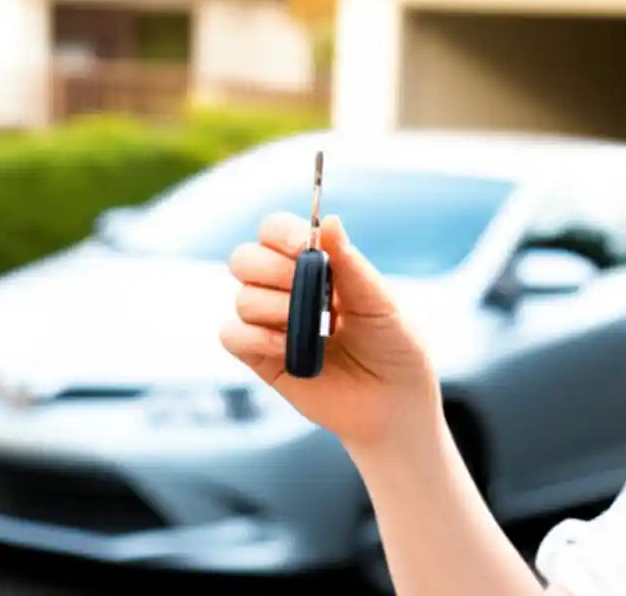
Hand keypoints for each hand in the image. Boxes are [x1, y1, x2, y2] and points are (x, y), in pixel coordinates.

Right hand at [220, 212, 441, 453]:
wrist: (393, 404)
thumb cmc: (394, 346)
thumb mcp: (380, 302)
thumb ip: (351, 264)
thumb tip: (329, 221)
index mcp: (316, 265)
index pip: (275, 230)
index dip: (281, 233)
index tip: (304, 248)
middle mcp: (286, 289)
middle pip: (244, 258)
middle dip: (273, 270)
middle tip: (312, 295)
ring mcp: (271, 323)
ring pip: (242, 297)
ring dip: (276, 309)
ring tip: (316, 330)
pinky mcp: (259, 358)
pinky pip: (231, 334)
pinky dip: (256, 338)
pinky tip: (288, 349)